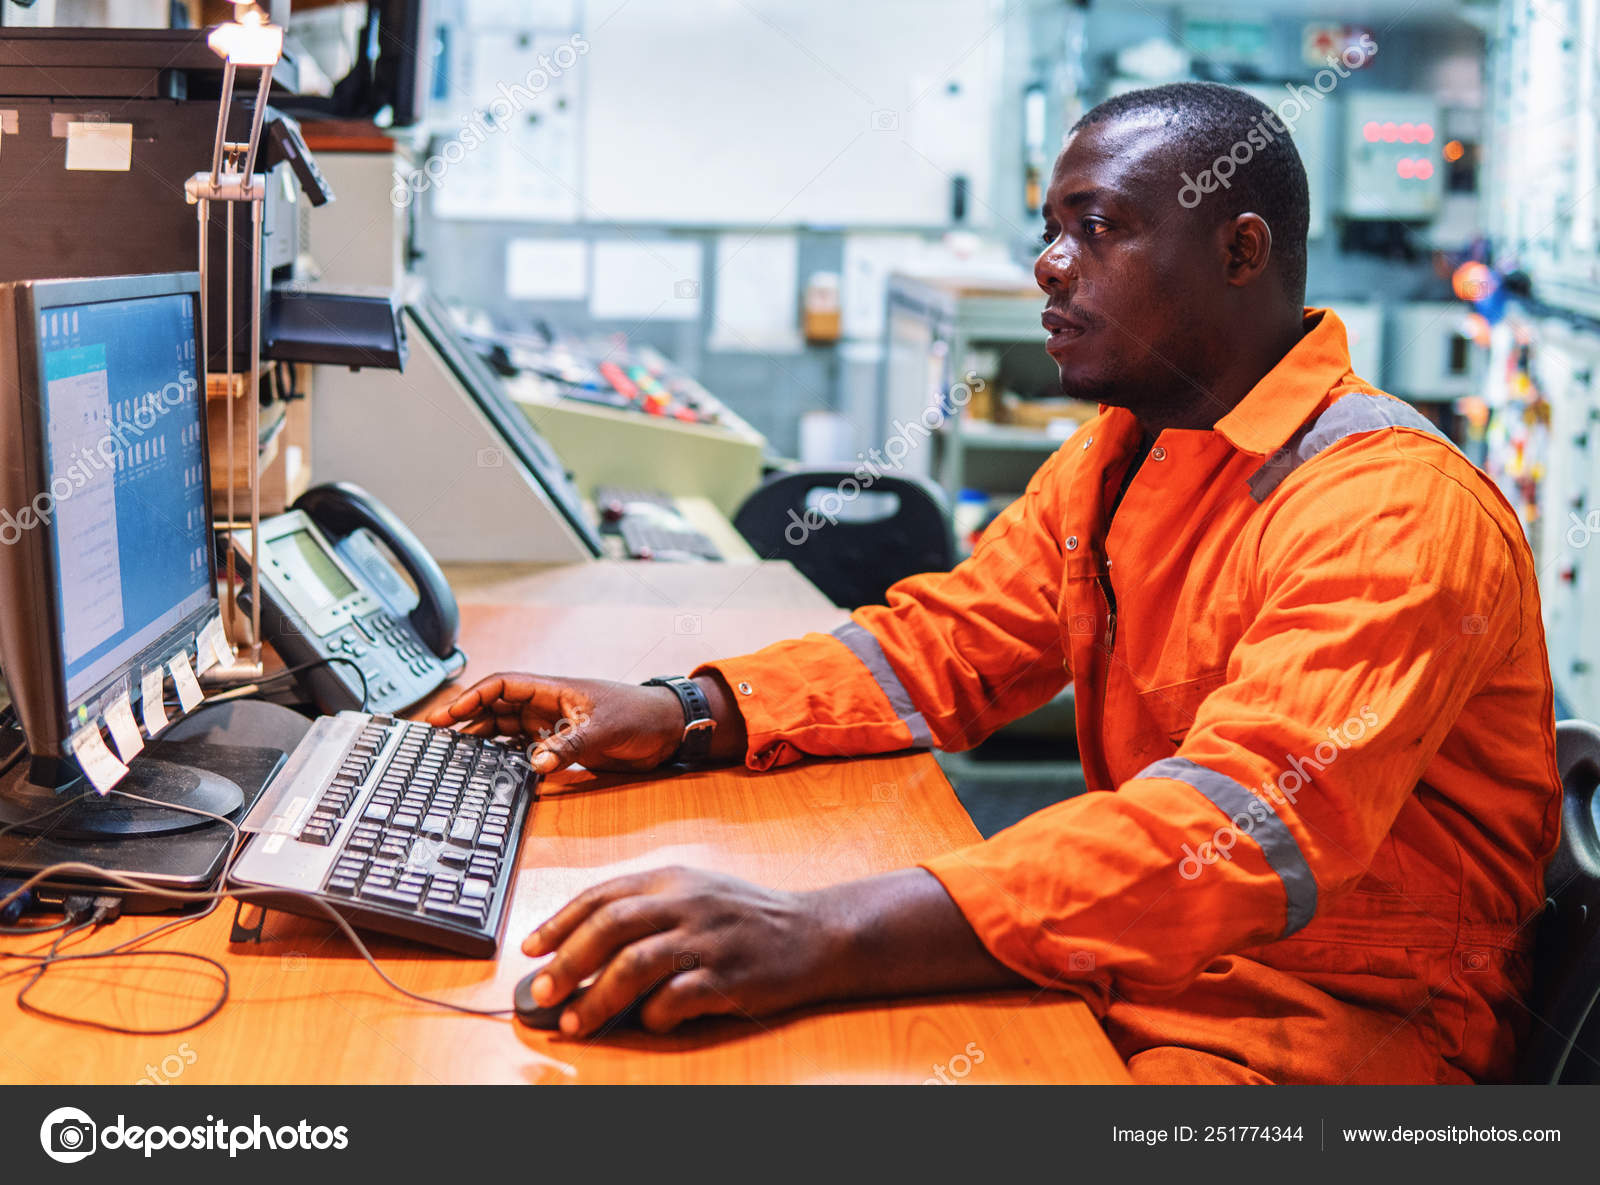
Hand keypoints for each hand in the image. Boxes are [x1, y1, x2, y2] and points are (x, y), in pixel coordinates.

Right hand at [425, 673, 683, 772]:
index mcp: (554, 690)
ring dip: (481, 737)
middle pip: (496, 708)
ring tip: (453, 753)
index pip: (503, 686)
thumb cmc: (640, 716)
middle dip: (465, 718)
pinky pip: (524, 747)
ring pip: (506, 728)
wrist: (668, 730)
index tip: (447, 715)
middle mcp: (548, 706)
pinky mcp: (562, 745)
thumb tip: (535, 762)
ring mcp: (553, 726)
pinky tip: (488, 767)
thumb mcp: (604, 729)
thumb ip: (569, 745)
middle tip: (435, 736)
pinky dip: (504, 755)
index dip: (472, 697)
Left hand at [521, 866, 1027, 1037]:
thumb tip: (577, 942)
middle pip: (611, 927)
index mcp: (672, 879)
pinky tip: (648, 1021)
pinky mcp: (730, 975)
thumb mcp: (694, 893)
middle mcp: (687, 903)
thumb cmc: (743, 916)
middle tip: (542, 992)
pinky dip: (654, 1013)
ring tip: (577, 1021)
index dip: (559, 921)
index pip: (602, 894)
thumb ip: (642, 909)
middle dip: (567, 961)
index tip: (531, 948)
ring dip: (598, 996)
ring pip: (636, 964)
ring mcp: (709, 939)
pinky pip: (678, 997)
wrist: (814, 932)